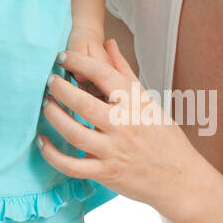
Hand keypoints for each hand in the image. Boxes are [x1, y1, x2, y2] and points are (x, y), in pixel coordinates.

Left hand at [37, 38, 207, 221]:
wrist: (180, 179)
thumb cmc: (165, 138)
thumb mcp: (148, 102)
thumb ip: (125, 73)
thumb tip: (109, 43)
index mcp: (135, 104)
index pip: (104, 74)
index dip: (79, 62)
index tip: (62, 57)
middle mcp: (123, 125)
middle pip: (83, 103)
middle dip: (60, 89)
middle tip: (49, 81)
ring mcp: (113, 150)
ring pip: (74, 132)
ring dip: (53, 116)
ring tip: (45, 105)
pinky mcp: (105, 173)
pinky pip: (72, 165)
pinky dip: (52, 154)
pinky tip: (42, 141)